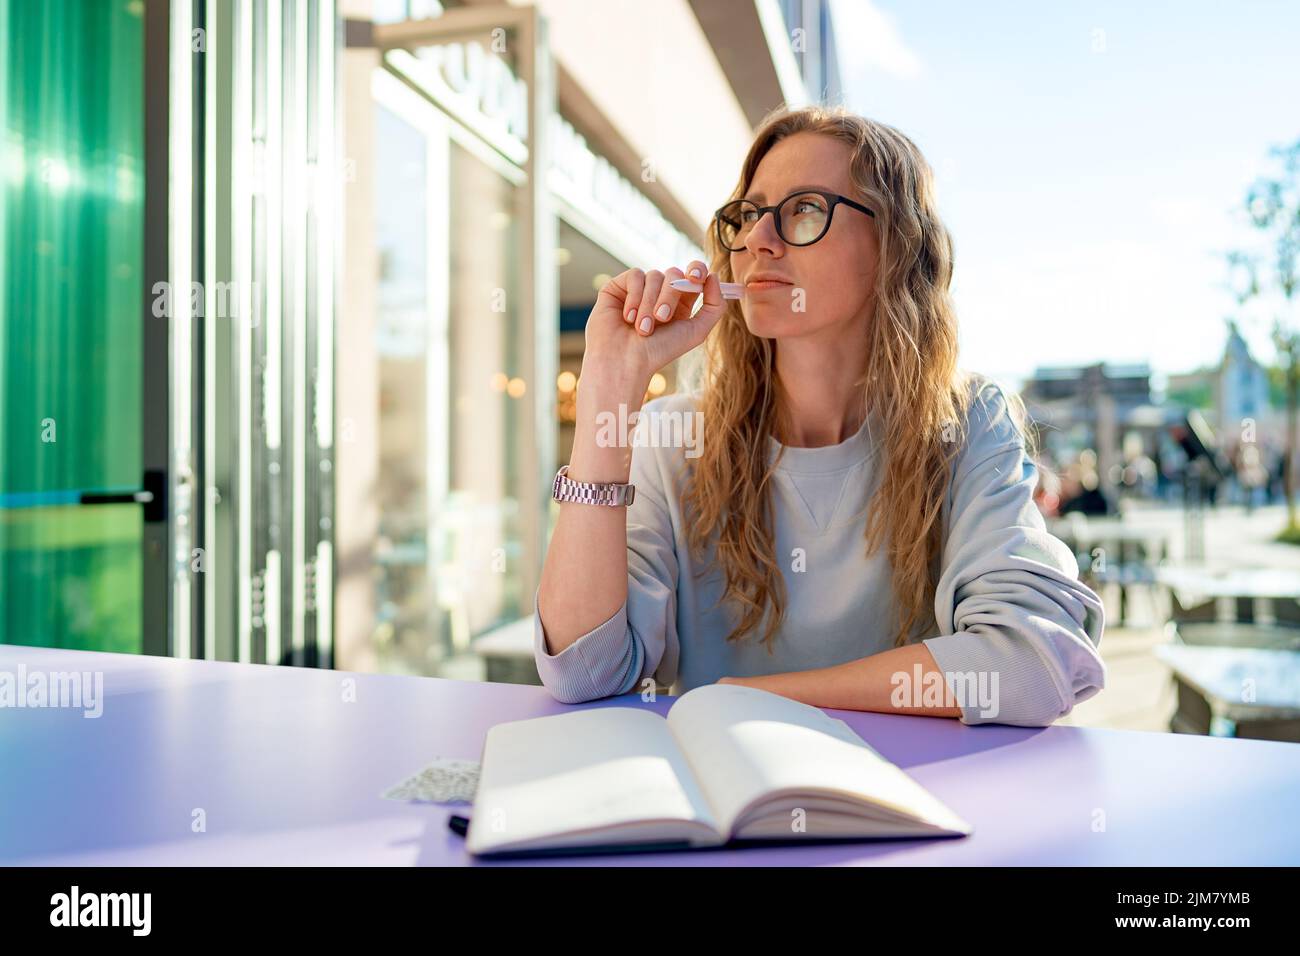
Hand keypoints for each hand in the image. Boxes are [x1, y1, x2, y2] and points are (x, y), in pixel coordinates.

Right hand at [582, 261, 727, 387]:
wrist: (625, 361)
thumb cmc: (659, 351)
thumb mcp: (696, 332)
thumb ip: (715, 307)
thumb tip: (714, 276)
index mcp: (680, 302)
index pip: (693, 274)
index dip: (697, 270)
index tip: (697, 278)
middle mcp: (660, 293)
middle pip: (674, 274)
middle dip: (670, 295)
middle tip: (662, 318)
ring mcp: (639, 289)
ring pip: (654, 276)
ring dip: (649, 303)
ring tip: (642, 329)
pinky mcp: (619, 287)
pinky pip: (634, 276)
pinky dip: (634, 297)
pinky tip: (628, 318)